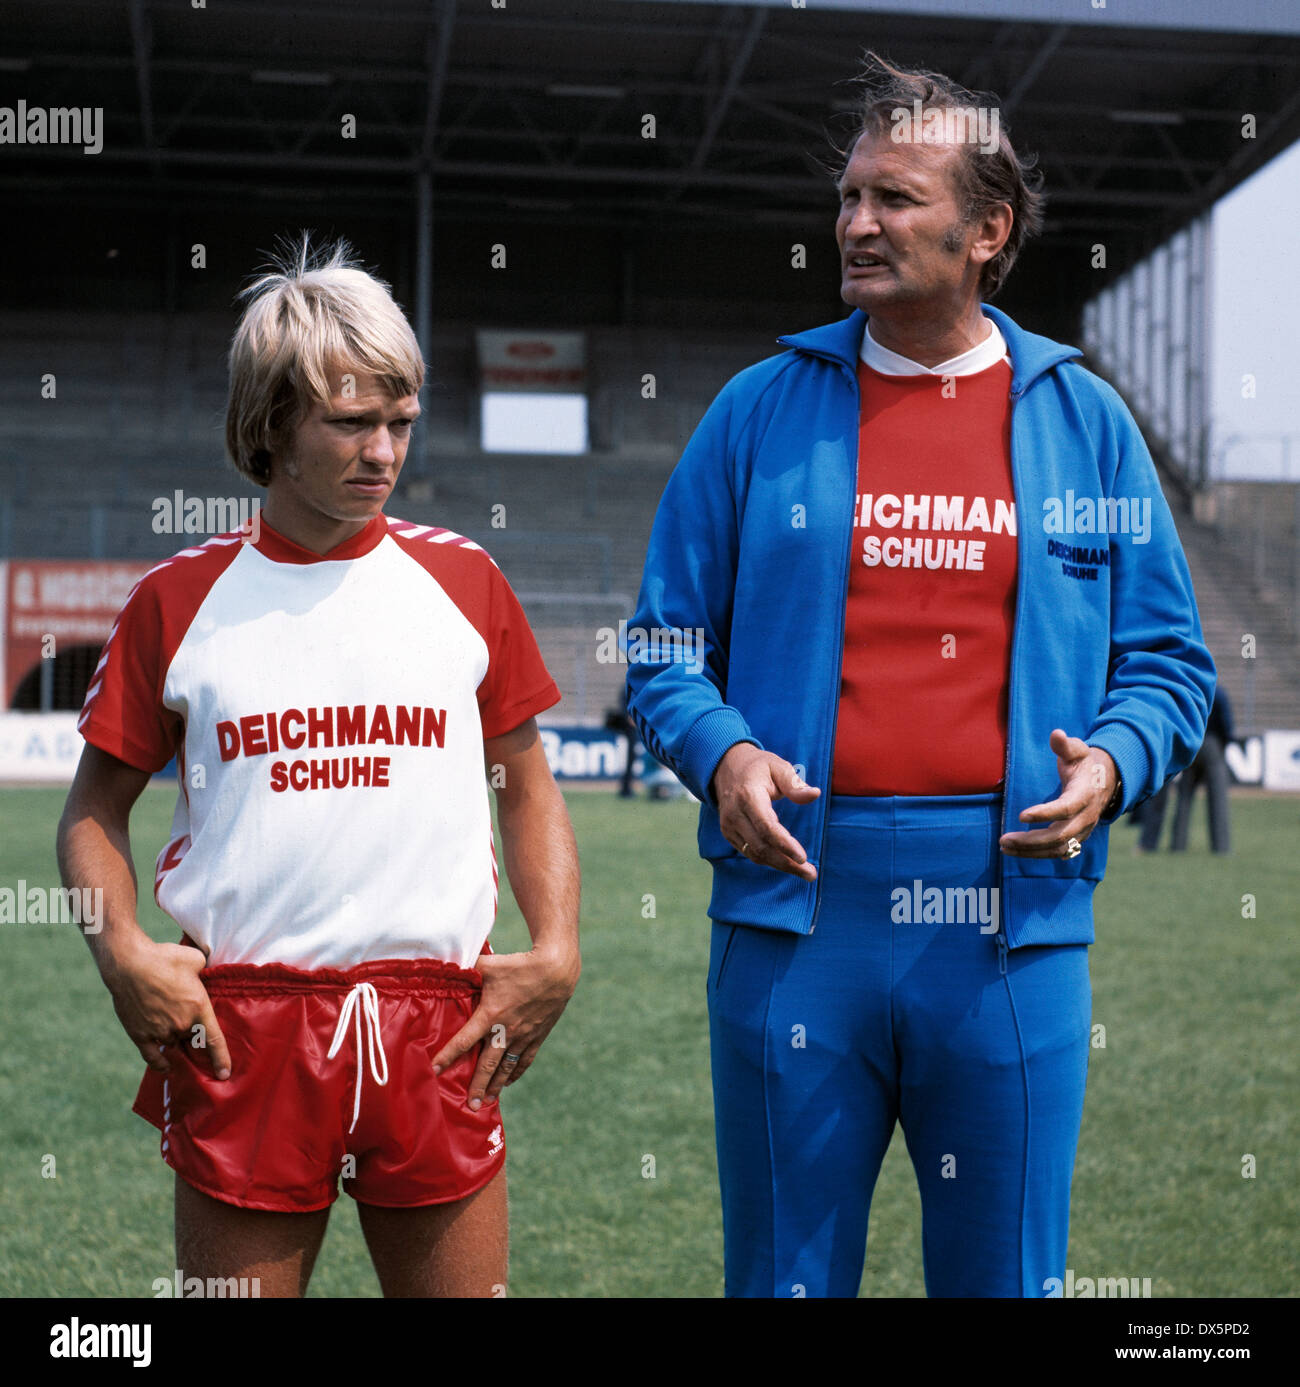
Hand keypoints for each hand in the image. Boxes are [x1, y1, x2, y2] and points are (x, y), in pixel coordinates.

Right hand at [99, 934, 230, 1078]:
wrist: (129, 963)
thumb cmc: (164, 958)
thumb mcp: (196, 959)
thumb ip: (206, 970)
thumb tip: (208, 972)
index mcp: (198, 1008)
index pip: (214, 1040)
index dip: (221, 1059)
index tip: (225, 1074)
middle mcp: (181, 1024)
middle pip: (192, 1037)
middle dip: (194, 1031)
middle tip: (189, 1019)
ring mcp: (159, 1032)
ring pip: (174, 1042)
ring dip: (176, 1038)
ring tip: (174, 1026)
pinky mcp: (140, 1035)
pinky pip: (152, 1057)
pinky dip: (160, 1063)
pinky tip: (166, 1067)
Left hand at [431, 946, 579, 1108]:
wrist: (556, 970)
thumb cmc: (520, 965)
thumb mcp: (490, 964)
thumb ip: (469, 968)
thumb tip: (448, 964)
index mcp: (490, 1015)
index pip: (464, 1041)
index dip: (447, 1056)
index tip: (434, 1071)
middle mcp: (506, 1031)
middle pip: (487, 1065)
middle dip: (476, 1086)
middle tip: (468, 1106)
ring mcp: (523, 1036)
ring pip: (506, 1068)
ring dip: (496, 1086)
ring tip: (486, 1101)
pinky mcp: (537, 1035)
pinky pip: (524, 1059)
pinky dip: (516, 1072)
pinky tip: (509, 1081)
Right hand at [711, 742, 820, 880]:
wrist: (725, 767)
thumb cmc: (757, 767)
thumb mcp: (777, 766)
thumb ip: (794, 783)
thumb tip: (814, 794)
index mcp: (748, 796)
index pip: (766, 827)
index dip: (784, 845)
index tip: (803, 858)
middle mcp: (735, 814)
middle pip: (761, 847)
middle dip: (787, 863)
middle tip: (811, 874)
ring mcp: (729, 825)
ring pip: (754, 854)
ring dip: (779, 865)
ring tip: (804, 872)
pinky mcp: (728, 833)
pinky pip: (749, 852)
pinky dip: (768, 860)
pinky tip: (786, 863)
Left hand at [999, 729, 1116, 858]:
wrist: (1105, 781)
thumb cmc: (1084, 763)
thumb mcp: (1078, 750)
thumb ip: (1065, 745)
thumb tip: (1056, 734)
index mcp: (1085, 794)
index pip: (1066, 808)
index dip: (1046, 814)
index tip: (1021, 815)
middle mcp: (1086, 817)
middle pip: (1060, 836)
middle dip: (1030, 840)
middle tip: (1003, 840)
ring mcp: (1082, 830)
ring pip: (1058, 849)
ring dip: (1030, 851)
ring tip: (1004, 847)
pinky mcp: (1076, 838)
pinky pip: (1058, 852)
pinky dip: (1037, 854)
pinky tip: (1016, 851)